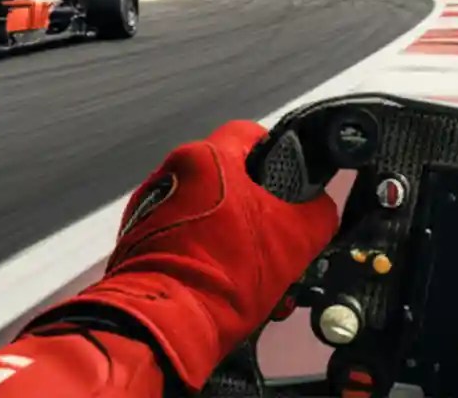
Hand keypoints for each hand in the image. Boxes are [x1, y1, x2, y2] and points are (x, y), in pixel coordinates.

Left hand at [25, 120, 338, 390]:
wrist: (167, 323)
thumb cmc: (226, 274)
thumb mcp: (296, 240)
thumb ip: (317, 212)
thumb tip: (320, 209)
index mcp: (204, 157)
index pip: (250, 134)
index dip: (278, 154)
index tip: (291, 182)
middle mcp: (170, 172)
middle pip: (227, 176)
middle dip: (255, 205)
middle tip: (275, 234)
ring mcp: (149, 205)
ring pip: (205, 208)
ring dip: (229, 231)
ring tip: (251, 266)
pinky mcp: (137, 239)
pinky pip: (182, 235)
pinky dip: (203, 250)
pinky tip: (222, 278)